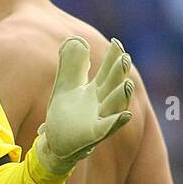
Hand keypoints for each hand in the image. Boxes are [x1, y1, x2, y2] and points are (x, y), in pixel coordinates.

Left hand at [36, 36, 133, 175]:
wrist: (54, 142)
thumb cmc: (64, 115)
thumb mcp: (65, 86)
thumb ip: (71, 66)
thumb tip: (76, 41)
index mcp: (96, 91)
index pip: (108, 70)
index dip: (113, 57)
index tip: (116, 42)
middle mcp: (102, 103)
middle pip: (114, 85)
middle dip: (120, 73)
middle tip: (125, 58)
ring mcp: (100, 119)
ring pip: (115, 106)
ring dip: (122, 95)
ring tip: (128, 84)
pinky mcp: (94, 135)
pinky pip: (108, 128)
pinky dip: (117, 122)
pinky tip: (126, 115)